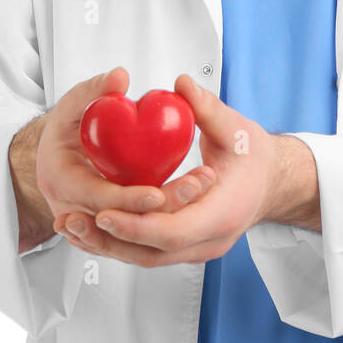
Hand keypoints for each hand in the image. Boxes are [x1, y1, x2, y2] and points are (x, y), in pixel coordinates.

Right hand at [35, 68, 215, 242]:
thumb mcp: (73, 104)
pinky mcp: (112, 222)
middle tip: (195, 187)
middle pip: (122, 221)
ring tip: (199, 187)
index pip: (97, 199)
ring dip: (169, 212)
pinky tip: (193, 197)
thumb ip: (94, 89)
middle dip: (160, 209)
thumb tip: (119, 77)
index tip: (157, 194)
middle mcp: (75, 207)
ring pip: (133, 229)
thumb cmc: (64, 129)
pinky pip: (138, 226)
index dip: (127, 199)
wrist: (56, 154)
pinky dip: (165, 215)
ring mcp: (95, 220)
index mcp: (62, 181)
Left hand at [53, 74, 288, 265]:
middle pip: (152, 253)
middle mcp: (210, 240)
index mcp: (224, 214)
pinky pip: (148, 252)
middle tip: (72, 220)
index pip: (174, 231)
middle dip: (108, 240)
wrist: (272, 182)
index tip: (103, 212)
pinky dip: (118, 243)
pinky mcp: (186, 247)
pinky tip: (89, 229)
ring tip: (70, 226)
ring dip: (106, 245)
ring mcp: (198, 249)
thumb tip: (181, 85)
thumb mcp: (235, 128)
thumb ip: (207, 108)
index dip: (135, 225)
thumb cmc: (254, 154)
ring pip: (146, 258)